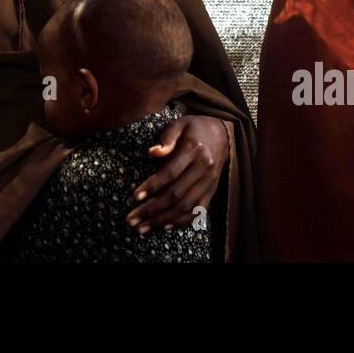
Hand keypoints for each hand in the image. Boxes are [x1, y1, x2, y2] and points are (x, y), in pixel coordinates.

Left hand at [126, 115, 227, 234]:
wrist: (222, 135)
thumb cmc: (193, 129)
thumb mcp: (178, 125)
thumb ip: (166, 138)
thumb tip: (151, 153)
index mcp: (194, 150)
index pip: (171, 172)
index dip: (153, 186)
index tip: (135, 197)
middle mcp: (204, 169)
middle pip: (176, 194)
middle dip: (152, 210)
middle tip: (131, 220)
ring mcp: (209, 183)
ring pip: (186, 207)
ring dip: (162, 220)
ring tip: (141, 228)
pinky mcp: (211, 192)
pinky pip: (197, 212)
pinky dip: (180, 222)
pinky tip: (163, 227)